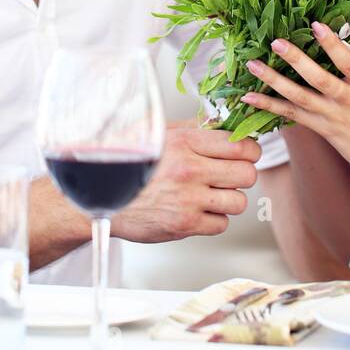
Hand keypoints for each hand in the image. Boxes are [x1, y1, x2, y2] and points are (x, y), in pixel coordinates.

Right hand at [111, 126, 259, 242]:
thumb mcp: (159, 134)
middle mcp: (189, 170)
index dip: (249, 151)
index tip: (245, 154)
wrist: (99, 196)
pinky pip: (221, 224)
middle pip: (247, 174)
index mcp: (185, 142)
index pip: (241, 146)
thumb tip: (224, 123)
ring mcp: (188, 200)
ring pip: (239, 201)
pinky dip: (214, 219)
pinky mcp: (184, 225)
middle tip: (231, 175)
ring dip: (230, 199)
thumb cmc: (129, 162)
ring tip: (213, 194)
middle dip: (243, 174)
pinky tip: (199, 210)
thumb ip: (194, 129)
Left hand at [241, 21, 349, 185]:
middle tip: (277, 42)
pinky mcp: (323, 131)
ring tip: (254, 65)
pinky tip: (251, 96)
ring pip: (301, 98)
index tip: (316, 25)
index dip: (333, 45)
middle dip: (297, 60)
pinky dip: (271, 106)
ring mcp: (334, 117)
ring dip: (275, 81)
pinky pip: (293, 117)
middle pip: (320, 79)